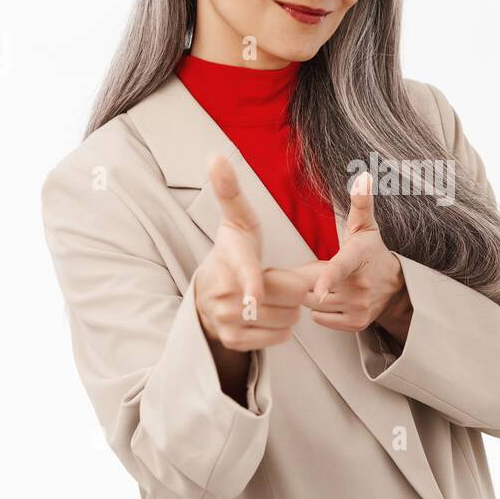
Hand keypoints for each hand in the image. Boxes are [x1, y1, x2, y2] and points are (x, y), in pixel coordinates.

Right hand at [194, 153, 310, 351]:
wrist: (207, 294)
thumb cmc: (232, 253)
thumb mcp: (236, 221)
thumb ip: (229, 191)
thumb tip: (214, 156)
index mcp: (229, 262)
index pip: (245, 272)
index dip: (251, 283)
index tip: (253, 293)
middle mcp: (224, 296)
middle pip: (289, 295)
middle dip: (293, 287)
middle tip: (278, 279)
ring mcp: (227, 322)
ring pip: (288, 319)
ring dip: (288, 309)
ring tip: (271, 297)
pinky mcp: (234, 342)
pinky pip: (280, 338)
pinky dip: (281, 328)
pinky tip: (267, 315)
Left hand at [292, 172, 408, 334]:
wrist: (395, 286)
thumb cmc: (372, 254)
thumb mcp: (365, 226)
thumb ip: (360, 203)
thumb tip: (363, 177)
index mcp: (358, 257)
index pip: (341, 267)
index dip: (328, 277)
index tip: (321, 287)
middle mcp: (360, 285)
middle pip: (312, 286)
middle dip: (309, 279)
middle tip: (322, 270)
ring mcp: (359, 306)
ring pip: (314, 304)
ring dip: (315, 295)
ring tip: (331, 284)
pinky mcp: (356, 323)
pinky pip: (320, 319)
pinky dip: (321, 311)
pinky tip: (334, 298)